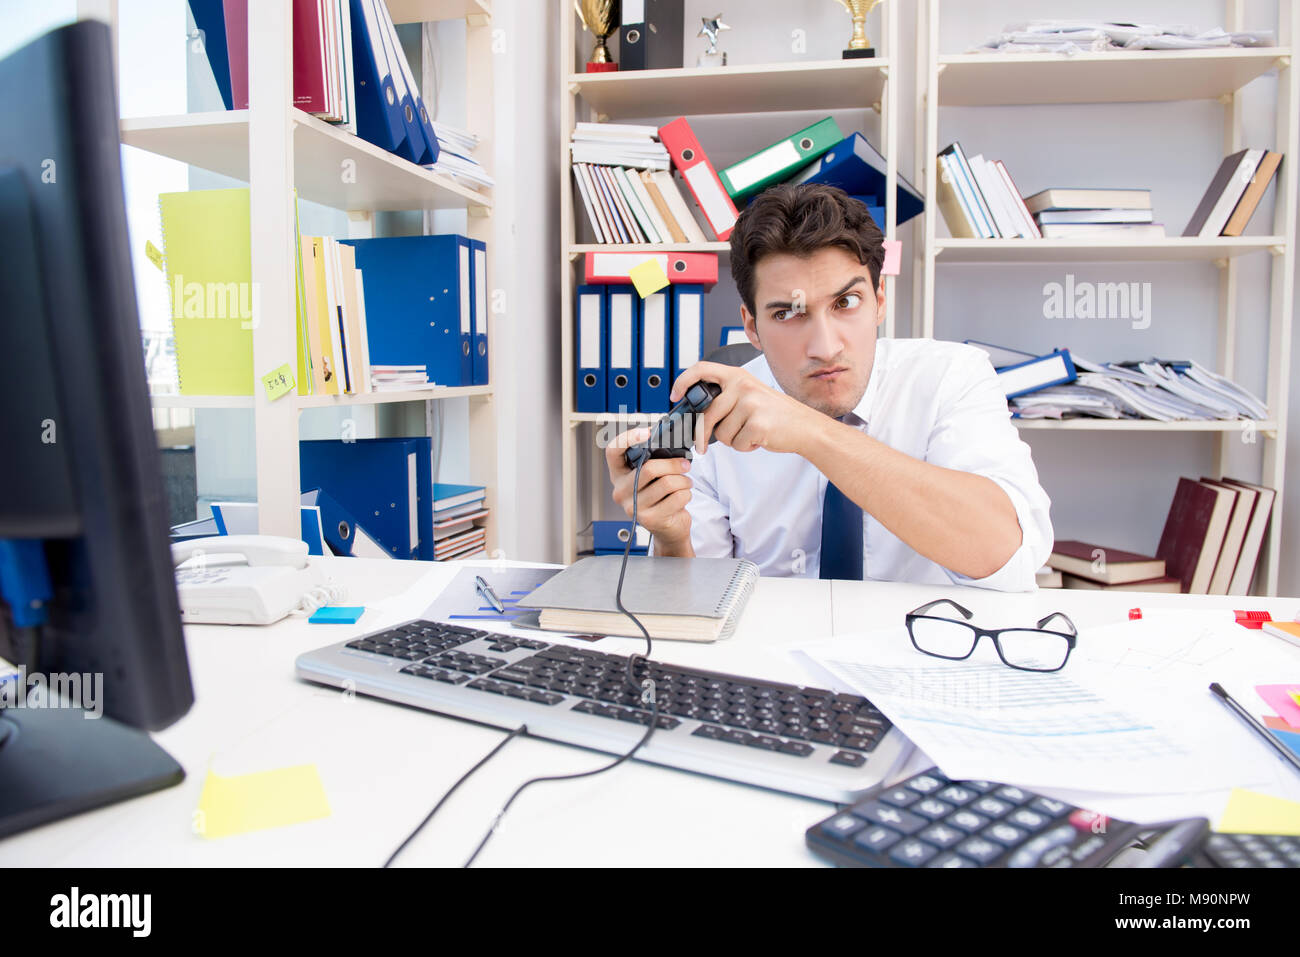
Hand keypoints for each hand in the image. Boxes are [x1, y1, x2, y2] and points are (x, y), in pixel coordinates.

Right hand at [604, 427, 693, 547]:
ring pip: (667, 483)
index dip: (628, 438)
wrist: (668, 528)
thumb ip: (653, 459)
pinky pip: (676, 497)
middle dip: (673, 464)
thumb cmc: (661, 497)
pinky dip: (686, 494)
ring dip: (684, 480)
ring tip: (685, 483)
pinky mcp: (650, 519)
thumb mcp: (653, 476)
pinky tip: (683, 496)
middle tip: (685, 464)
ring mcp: (633, 507)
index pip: (613, 451)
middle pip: (650, 469)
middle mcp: (621, 492)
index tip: (648, 432)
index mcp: (618, 475)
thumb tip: (670, 440)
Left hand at [670, 361, 824, 455]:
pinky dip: (745, 447)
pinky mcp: (757, 424)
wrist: (805, 426)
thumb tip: (696, 413)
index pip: (701, 369)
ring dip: (732, 440)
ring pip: (721, 433)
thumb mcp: (750, 394)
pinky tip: (758, 439)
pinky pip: (736, 443)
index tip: (674, 396)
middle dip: (703, 435)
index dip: (682, 381)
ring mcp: (750, 404)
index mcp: (737, 376)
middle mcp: (742, 386)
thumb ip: (726, 397)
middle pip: (707, 415)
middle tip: (703, 445)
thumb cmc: (776, 414)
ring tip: (749, 433)